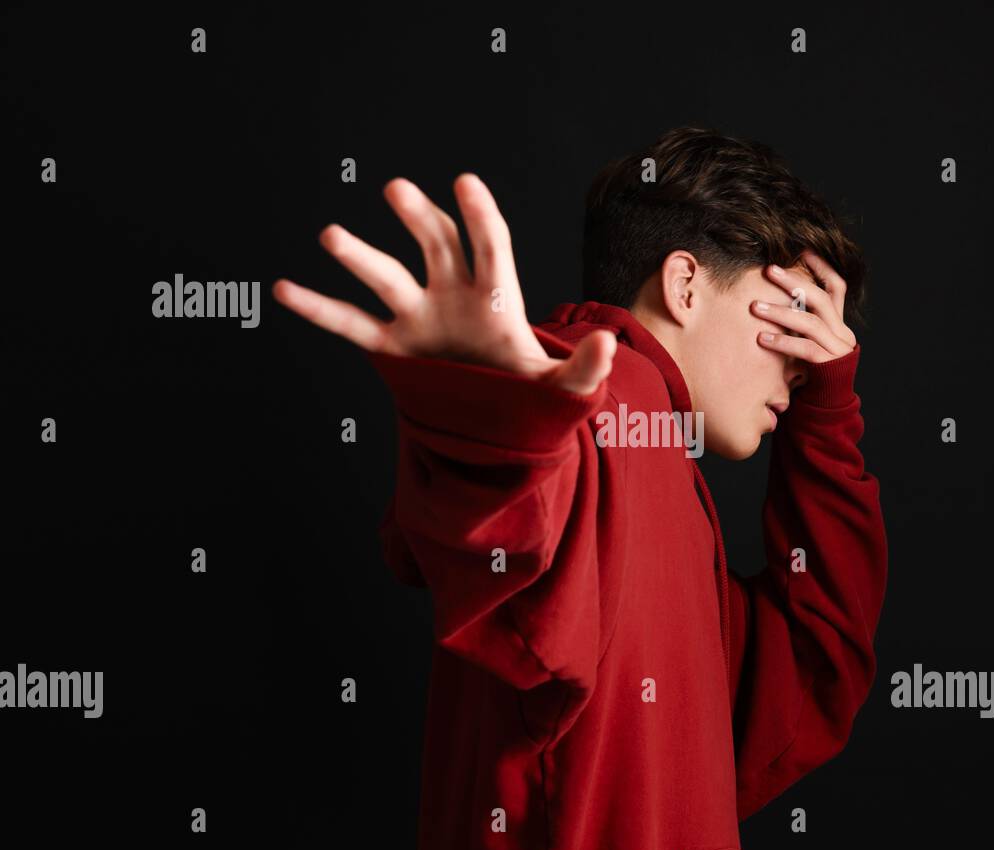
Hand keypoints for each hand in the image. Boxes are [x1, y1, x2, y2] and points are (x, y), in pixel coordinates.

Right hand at [273, 174, 615, 394]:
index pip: (490, 249)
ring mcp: (419, 317)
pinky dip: (319, 309)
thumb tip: (605, 347)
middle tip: (396, 190)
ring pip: (388, 278)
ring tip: (331, 235)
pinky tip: (284, 290)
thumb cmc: (532, 394)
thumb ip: (584, 370)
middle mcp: (453, 295)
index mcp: (497, 299)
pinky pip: (351, 324)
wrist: (498, 417)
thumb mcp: (564, 390)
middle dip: (418, 219)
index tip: (465, 183)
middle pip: (435, 246)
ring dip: (361, 257)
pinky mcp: (392, 346)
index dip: (479, 219)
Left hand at [751, 250, 856, 362]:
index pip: (836, 288)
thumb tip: (772, 298)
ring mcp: (838, 350)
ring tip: (755, 307)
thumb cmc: (808, 372)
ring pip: (810, 322)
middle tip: (769, 270)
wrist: (824, 409)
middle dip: (793, 282)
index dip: (821, 267)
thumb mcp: (805, 343)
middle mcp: (842, 334)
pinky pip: (806, 348)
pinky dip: (783, 342)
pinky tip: (762, 338)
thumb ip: (798, 324)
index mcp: (839, 325)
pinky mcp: (830, 366)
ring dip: (780, 312)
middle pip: (820, 299)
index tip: (801, 251)